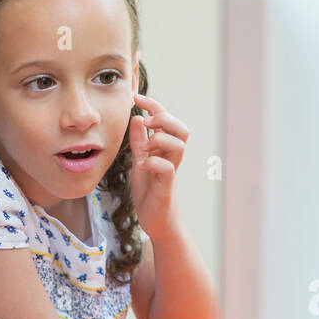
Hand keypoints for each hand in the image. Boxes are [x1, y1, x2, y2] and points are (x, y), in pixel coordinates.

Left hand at [129, 92, 187, 240]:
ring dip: (160, 140)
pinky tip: (141, 165)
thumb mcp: (141, 161)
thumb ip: (139, 142)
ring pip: (179, 145)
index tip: (136, 97)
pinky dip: (153, 162)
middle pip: (181, 129)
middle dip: (164, 118)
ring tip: (144, 148)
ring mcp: (171, 172)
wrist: (156, 221)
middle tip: (147, 120)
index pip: (167, 121)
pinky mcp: (166, 187)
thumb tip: (138, 118)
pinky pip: (167, 169)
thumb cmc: (150, 192)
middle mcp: (172, 158)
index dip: (154, 106)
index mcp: (165, 150)